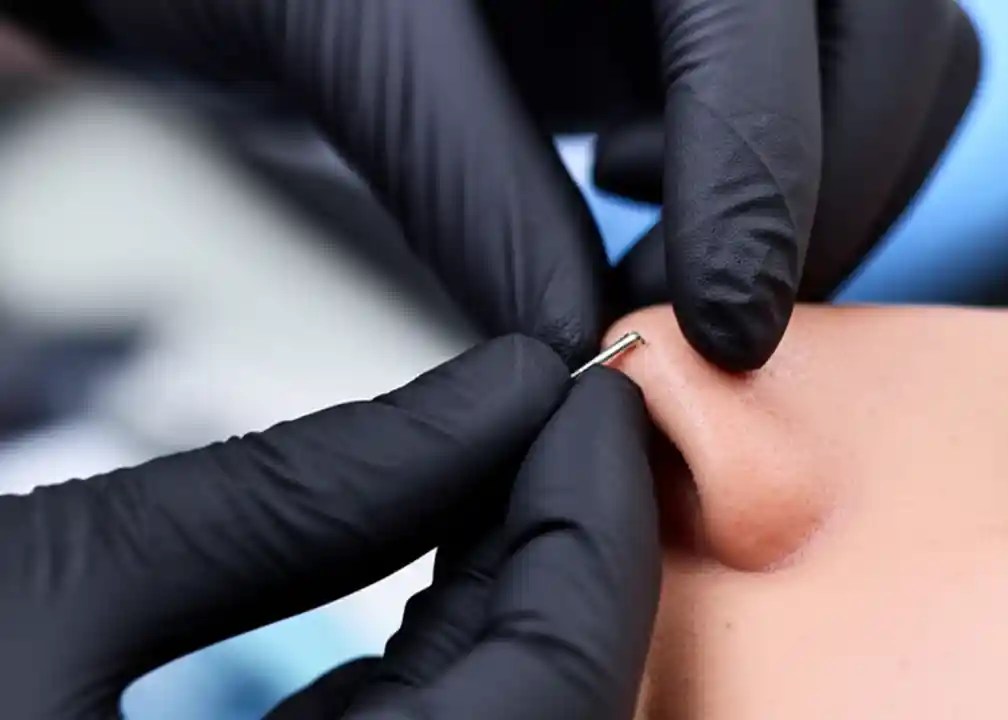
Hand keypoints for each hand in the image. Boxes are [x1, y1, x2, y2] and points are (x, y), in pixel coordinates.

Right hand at [0, 335, 591, 718]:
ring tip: (501, 444)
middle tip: (557, 407)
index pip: (559, 681)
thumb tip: (491, 390)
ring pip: (496, 716)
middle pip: (553, 699)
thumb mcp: (52, 592)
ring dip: (512, 582)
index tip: (590, 395)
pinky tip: (429, 531)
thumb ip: (289, 497)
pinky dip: (442, 638)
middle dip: (568, 543)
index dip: (596, 525)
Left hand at [10, 0, 977, 371]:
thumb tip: (571, 338)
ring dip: (810, 201)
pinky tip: (650, 182)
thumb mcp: (357, 43)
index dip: (759, 186)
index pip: (753, 23)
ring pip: (905, 72)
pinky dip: (790, 175)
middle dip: (806, 205)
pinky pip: (854, 90)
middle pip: (893, 42)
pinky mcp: (738, 12)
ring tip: (649, 245)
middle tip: (680, 310)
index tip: (725, 337)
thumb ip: (468, 182)